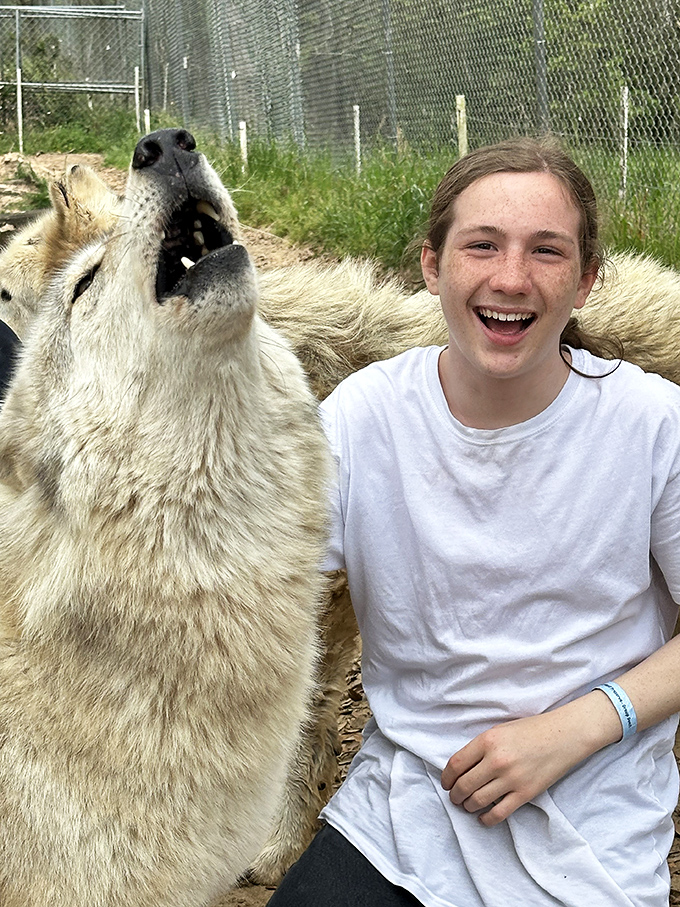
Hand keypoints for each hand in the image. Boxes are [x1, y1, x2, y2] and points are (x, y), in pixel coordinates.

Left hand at [441, 694, 620, 826]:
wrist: (564, 735)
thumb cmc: (531, 730)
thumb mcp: (500, 731)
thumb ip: (480, 747)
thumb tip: (461, 768)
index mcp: (487, 741)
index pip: (456, 764)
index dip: (446, 778)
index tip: (446, 783)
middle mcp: (496, 760)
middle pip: (463, 785)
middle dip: (455, 795)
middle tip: (455, 797)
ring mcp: (511, 779)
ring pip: (477, 801)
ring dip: (468, 807)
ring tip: (468, 805)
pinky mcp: (525, 794)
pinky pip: (498, 814)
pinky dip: (486, 819)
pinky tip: (483, 818)